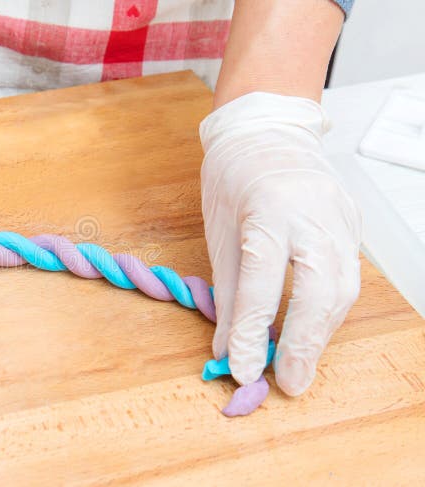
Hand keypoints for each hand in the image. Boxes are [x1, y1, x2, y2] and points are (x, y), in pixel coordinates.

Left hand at [199, 92, 360, 394]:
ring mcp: (341, 219)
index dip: (251, 331)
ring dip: (320, 334)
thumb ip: (225, 293)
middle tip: (288, 382)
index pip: (261, 283)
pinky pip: (347, 277)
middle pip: (319, 290)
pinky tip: (313, 331)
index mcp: (268, 211)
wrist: (268, 132)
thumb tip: (224, 346)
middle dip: (303, 343)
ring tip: (299, 367)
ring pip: (342, 289)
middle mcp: (313, 216)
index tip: (242, 369)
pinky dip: (330, 310)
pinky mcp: (353, 226)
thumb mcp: (218, 231)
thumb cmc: (234, 177)